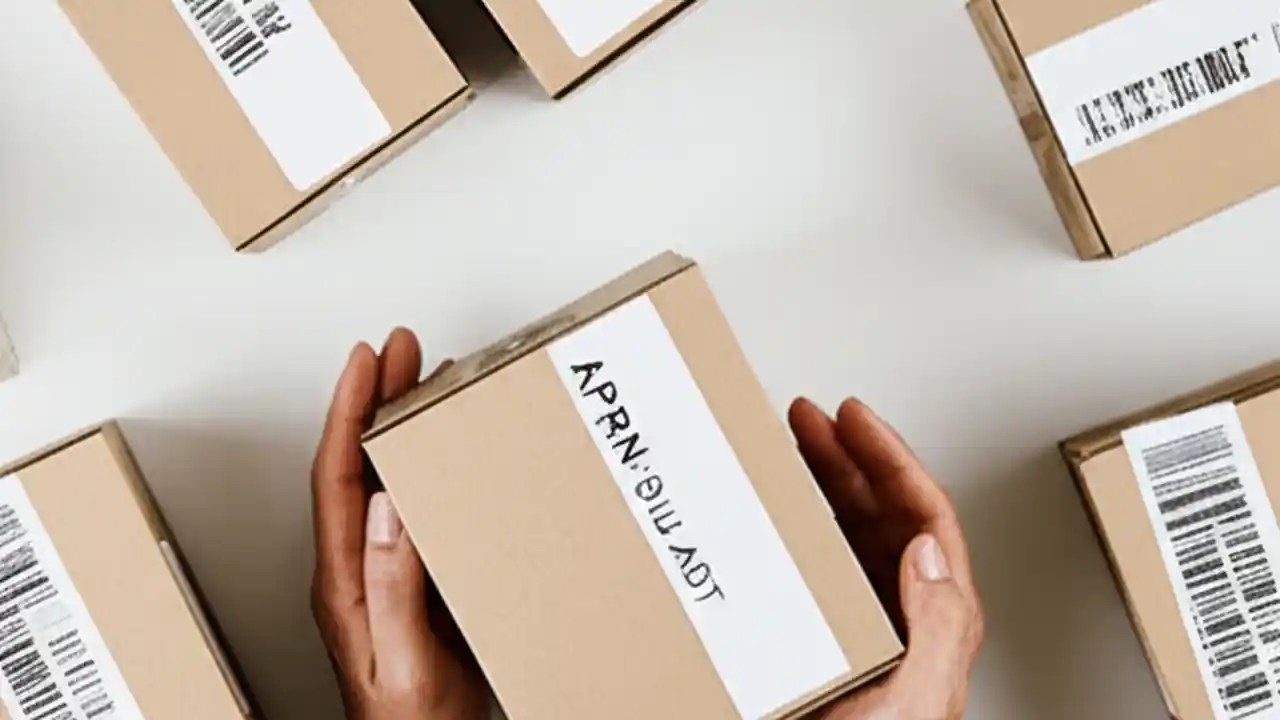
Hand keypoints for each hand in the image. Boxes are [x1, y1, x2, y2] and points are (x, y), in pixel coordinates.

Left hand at [311, 329, 487, 719]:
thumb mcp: (407, 660)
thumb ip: (395, 587)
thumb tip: (388, 506)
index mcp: (345, 582)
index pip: (337, 477)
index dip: (348, 412)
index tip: (365, 361)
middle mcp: (354, 569)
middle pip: (354, 464)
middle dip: (372, 398)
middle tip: (399, 348)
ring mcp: (377, 573)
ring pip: (378, 476)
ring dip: (393, 422)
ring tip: (419, 378)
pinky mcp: (404, 582)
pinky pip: (404, 501)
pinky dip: (417, 460)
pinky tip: (440, 448)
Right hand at [789, 398, 983, 719]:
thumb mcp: (914, 703)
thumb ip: (938, 629)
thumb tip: (927, 548)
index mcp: (933, 622)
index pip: (924, 516)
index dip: (892, 457)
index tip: (854, 418)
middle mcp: (900, 616)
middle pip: (882, 511)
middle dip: (848, 455)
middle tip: (809, 418)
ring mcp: (860, 624)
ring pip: (846, 530)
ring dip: (821, 482)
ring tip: (789, 445)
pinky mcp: (821, 638)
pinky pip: (811, 564)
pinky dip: (793, 526)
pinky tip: (770, 513)